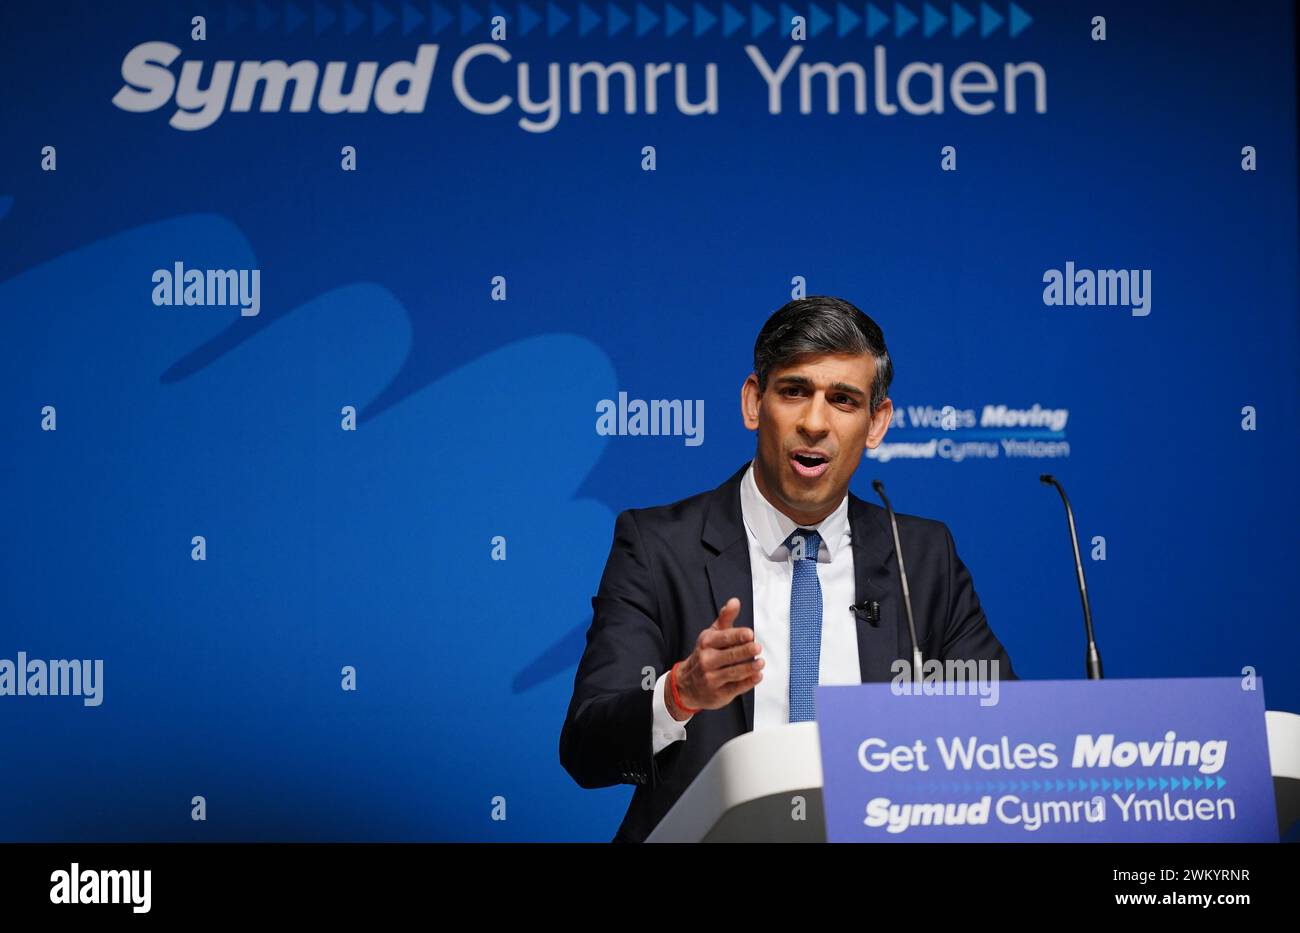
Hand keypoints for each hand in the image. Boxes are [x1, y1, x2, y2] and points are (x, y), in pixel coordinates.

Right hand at [667, 598, 762, 719]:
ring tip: (760, 662)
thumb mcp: (711, 635)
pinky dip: (748, 682)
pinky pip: (735, 688)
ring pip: (733, 672)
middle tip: (757, 647)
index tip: (749, 634)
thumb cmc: (704, 655)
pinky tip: (757, 676)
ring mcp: (712, 678)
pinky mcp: (719, 693)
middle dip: (744, 651)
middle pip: (729, 656)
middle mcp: (707, 660)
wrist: (686, 685)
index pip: (724, 638)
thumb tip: (735, 601)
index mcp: (706, 643)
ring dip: (748, 668)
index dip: (737, 636)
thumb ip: (725, 618)